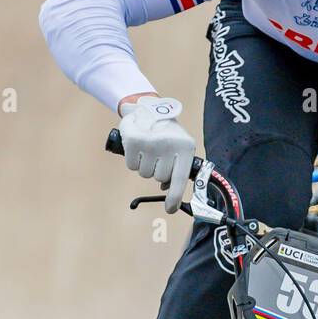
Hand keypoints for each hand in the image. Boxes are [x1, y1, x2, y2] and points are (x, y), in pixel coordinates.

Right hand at [117, 95, 195, 211]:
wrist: (149, 109)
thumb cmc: (168, 136)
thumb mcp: (180, 149)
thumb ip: (178, 170)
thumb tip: (168, 189)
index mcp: (185, 147)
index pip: (179, 178)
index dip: (174, 197)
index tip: (170, 208)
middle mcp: (168, 144)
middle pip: (159, 178)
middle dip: (157, 171)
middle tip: (158, 156)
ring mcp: (150, 142)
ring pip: (145, 174)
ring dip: (145, 166)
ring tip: (149, 150)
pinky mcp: (133, 140)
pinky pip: (132, 166)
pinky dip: (133, 160)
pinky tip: (138, 148)